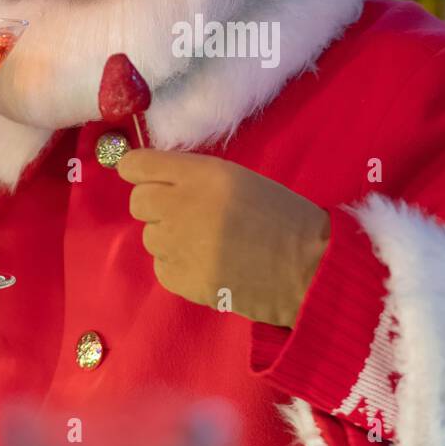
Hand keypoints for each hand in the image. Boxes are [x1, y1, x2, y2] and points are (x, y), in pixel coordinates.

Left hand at [116, 149, 330, 326]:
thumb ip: (193, 176)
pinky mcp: (182, 280)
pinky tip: (210, 265)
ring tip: (209, 244)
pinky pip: (162, 267)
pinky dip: (180, 266)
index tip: (148, 179)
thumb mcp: (237, 179)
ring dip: (171, 238)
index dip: (138, 171)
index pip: (137, 165)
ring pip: (151, 237)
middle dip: (158, 206)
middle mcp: (183, 206)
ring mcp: (179, 246)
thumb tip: (153, 181)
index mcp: (203, 174)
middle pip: (139, 202)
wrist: (307, 269)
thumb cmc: (281, 217)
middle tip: (190, 215)